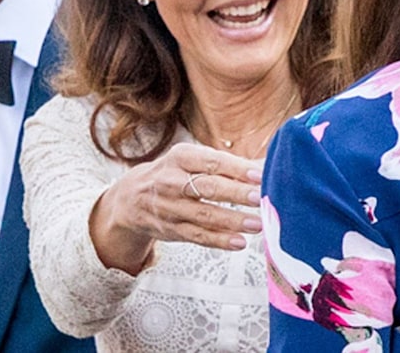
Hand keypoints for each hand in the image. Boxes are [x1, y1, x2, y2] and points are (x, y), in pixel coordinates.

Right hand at [90, 142, 262, 272]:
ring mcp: (170, 207)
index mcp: (181, 157)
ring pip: (204, 215)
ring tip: (257, 223)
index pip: (212, 162)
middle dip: (235, 193)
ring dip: (232, 221)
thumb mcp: (193, 160)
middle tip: (259, 197)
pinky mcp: (171, 229)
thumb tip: (268, 163)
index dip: (236, 169)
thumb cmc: (174, 174)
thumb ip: (228, 164)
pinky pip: (198, 236)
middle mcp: (172, 180)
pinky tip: (239, 242)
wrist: (131, 198)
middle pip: (207, 187)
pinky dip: (219, 240)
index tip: (259, 175)